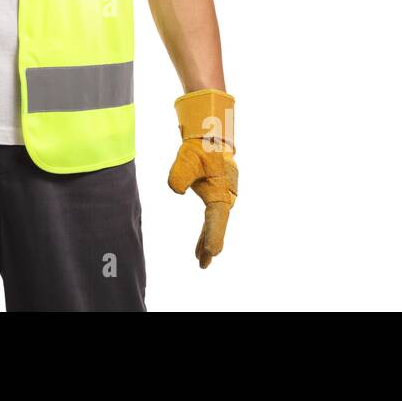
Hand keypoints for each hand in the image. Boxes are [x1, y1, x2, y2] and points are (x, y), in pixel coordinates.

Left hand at [168, 88, 237, 268]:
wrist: (209, 137)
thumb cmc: (199, 148)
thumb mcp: (186, 158)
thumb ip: (179, 173)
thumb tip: (175, 189)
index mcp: (221, 191)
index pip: (217, 218)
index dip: (214, 235)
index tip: (213, 252)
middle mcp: (225, 197)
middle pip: (217, 225)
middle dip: (210, 244)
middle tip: (204, 264)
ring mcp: (223, 197)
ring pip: (215, 223)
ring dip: (207, 240)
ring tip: (200, 260)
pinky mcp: (216, 196)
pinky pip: (212, 218)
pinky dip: (207, 230)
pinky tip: (200, 244)